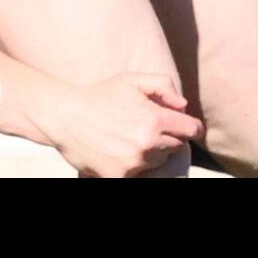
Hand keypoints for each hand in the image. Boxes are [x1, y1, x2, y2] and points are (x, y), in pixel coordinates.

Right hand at [48, 73, 204, 177]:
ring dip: (151, 151)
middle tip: (147, 126)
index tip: (187, 127)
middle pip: (175, 146)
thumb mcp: (132, 80)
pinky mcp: (120, 177)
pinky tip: (120, 150)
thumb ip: (162, 86)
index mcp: (156, 120)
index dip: (191, 127)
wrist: (66, 116)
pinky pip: (139, 173)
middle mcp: (148, 144)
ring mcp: (134, 163)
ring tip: (130, 137)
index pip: (191, 130)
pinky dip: (133, 164)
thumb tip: (183, 105)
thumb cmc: (100, 95)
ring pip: (158, 161)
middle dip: (168, 136)